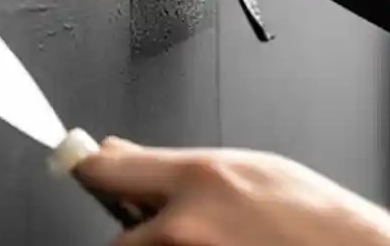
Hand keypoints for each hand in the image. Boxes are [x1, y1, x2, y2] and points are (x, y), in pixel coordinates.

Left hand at [76, 138, 389, 245]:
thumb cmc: (312, 215)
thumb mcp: (248, 167)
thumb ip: (178, 164)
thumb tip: (121, 151)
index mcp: (197, 180)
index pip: (105, 171)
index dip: (87, 168)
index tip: (77, 166)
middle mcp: (183, 228)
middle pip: (116, 234)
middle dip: (136, 229)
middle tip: (174, 225)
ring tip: (213, 240)